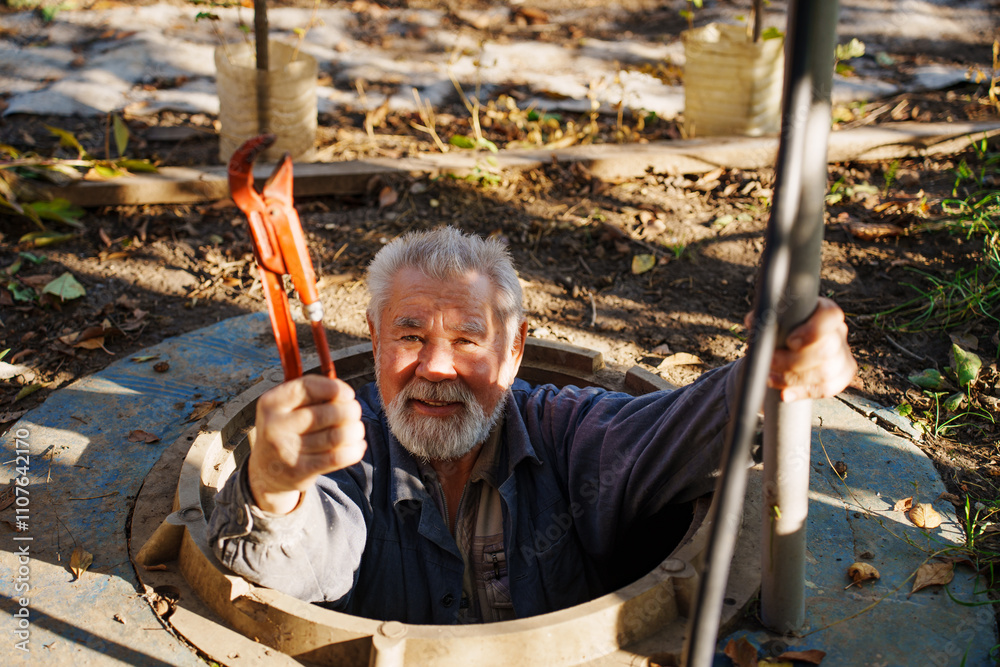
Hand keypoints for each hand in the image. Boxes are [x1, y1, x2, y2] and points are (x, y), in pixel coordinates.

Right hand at [246, 375, 366, 514]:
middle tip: (355, 412)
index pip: (308, 387)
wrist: (266, 471)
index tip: (348, 394)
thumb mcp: (286, 407)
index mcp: (271, 403)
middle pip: (327, 414)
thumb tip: (345, 393)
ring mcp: (286, 451)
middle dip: (350, 411)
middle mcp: (274, 426)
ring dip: (355, 430)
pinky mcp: (299, 472)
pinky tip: (357, 445)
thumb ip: (312, 394)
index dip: (335, 388)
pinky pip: (337, 458)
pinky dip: (354, 449)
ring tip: (357, 429)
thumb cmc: (286, 429)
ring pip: (336, 436)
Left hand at [766, 297, 856, 401]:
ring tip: (770, 378)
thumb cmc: (778, 331)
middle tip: (770, 362)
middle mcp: (837, 333)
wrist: (784, 351)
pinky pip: (827, 389)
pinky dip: (802, 392)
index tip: (790, 342)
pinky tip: (784, 394)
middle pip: (826, 350)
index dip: (813, 331)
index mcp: (823, 313)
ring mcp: (842, 355)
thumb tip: (754, 322)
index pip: (830, 316)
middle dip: (793, 360)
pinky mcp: (841, 376)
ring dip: (793, 379)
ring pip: (826, 372)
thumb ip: (763, 318)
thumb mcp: (770, 320)